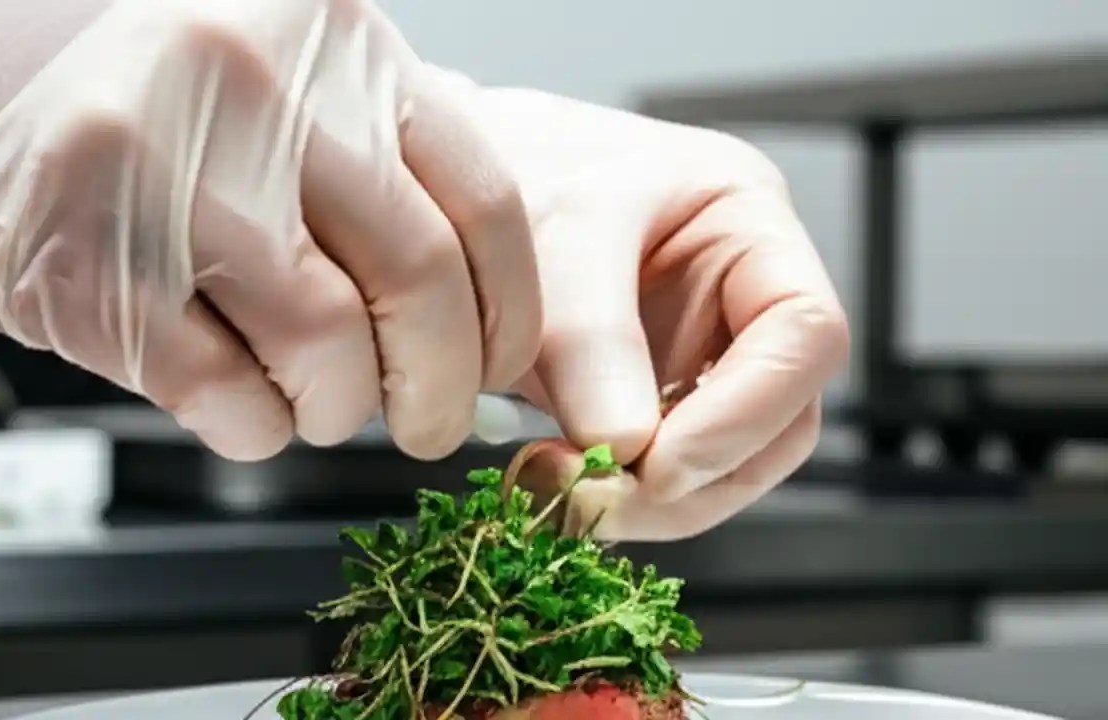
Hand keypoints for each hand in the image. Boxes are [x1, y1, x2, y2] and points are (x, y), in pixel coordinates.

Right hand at [0, 0, 539, 460]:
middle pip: (420, 284)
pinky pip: (225, 397)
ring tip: (310, 403)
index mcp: (336, 44)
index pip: (484, 200)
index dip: (506, 309)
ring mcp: (170, 179)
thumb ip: (370, 167)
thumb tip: (466, 305)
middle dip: (441, 387)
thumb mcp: (276, 84)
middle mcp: (263, 92)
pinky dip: (254, 427)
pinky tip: (238, 404)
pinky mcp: (90, 273)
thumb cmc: (127, 96)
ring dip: (334, 410)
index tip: (497, 362)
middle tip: (427, 422)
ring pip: (328, 351)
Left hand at [460, 82, 849, 539]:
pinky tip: (558, 484)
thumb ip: (591, 340)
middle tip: (600, 499)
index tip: (661, 463)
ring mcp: (694, 351)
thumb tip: (623, 449)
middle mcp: (738, 294)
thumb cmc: (511, 170)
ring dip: (654, 500)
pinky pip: (661, 467)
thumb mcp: (553, 238)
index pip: (805, 333)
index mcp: (747, 222)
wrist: (445, 191)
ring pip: (725, 461)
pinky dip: (619, 492)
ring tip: (565, 493)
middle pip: (780, 420)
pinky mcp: (645, 395)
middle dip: (698, 478)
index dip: (747, 413)